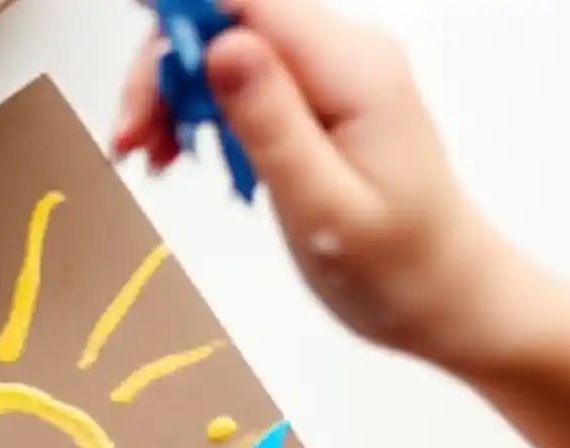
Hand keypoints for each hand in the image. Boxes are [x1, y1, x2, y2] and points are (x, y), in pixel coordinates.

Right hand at [114, 0, 521, 367]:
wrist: (442, 297)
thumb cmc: (390, 268)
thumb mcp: (321, 206)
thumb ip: (271, 122)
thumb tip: (222, 45)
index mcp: (351, 68)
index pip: (247, 0)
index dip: (180, 17)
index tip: (130, 60)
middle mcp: (342, 52)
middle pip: (227, 21)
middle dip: (164, 72)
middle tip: (127, 142)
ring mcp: (328, 72)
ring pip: (224, 48)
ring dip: (171, 95)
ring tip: (145, 158)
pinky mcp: (314, 97)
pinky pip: (239, 79)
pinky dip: (196, 111)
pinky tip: (174, 154)